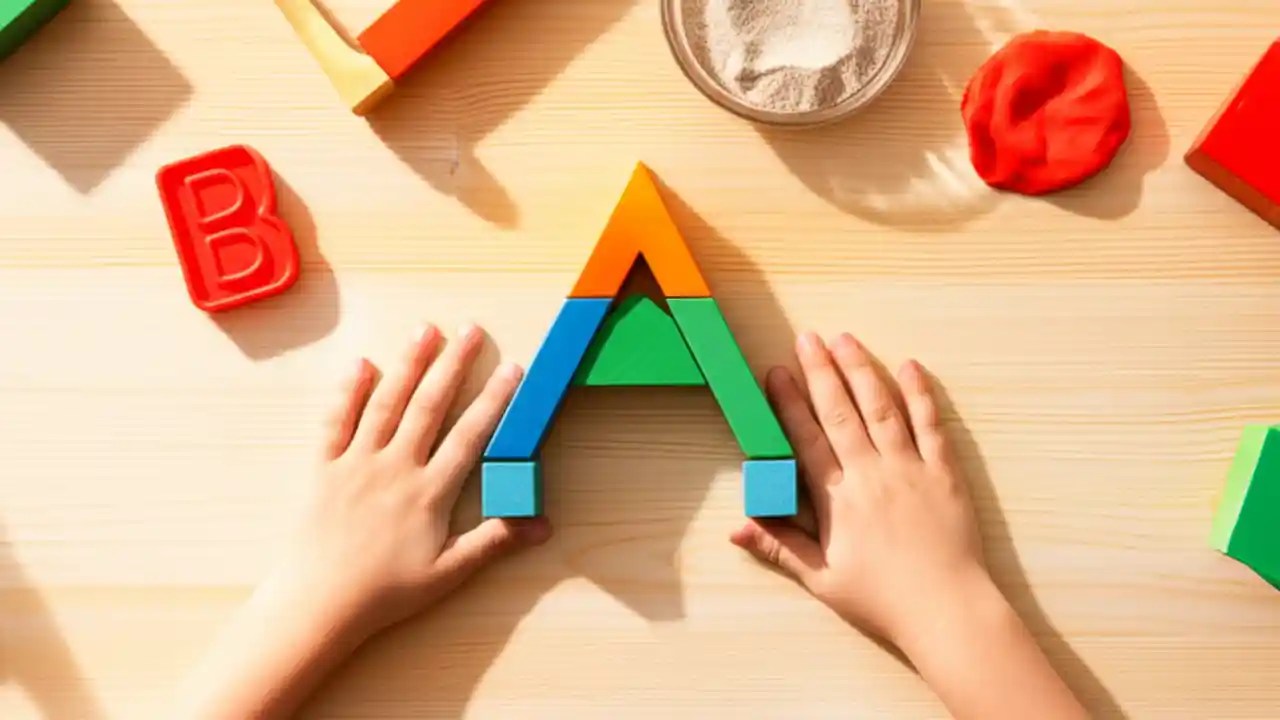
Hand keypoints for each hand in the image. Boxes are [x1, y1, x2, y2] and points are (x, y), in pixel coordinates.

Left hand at [273, 323, 551, 643]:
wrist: (320, 605)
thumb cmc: (386, 593)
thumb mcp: (448, 573)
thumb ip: (494, 542)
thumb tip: (542, 525)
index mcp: (429, 492)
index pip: (470, 435)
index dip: (494, 400)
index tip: (512, 369)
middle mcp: (395, 468)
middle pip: (429, 405)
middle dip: (453, 364)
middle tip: (471, 330)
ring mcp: (356, 463)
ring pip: (387, 403)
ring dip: (408, 363)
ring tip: (426, 329)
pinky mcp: (323, 468)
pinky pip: (336, 421)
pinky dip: (349, 391)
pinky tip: (363, 364)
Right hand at [730, 332, 986, 646]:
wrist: (946, 610)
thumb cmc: (881, 600)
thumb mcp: (821, 579)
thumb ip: (780, 546)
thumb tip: (737, 528)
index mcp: (838, 498)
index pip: (807, 438)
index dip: (789, 403)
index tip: (775, 372)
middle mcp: (871, 473)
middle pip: (841, 412)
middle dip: (821, 371)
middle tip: (807, 338)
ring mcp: (910, 468)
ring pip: (882, 408)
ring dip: (862, 371)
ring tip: (846, 340)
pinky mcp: (945, 473)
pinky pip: (931, 425)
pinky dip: (919, 394)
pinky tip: (908, 367)